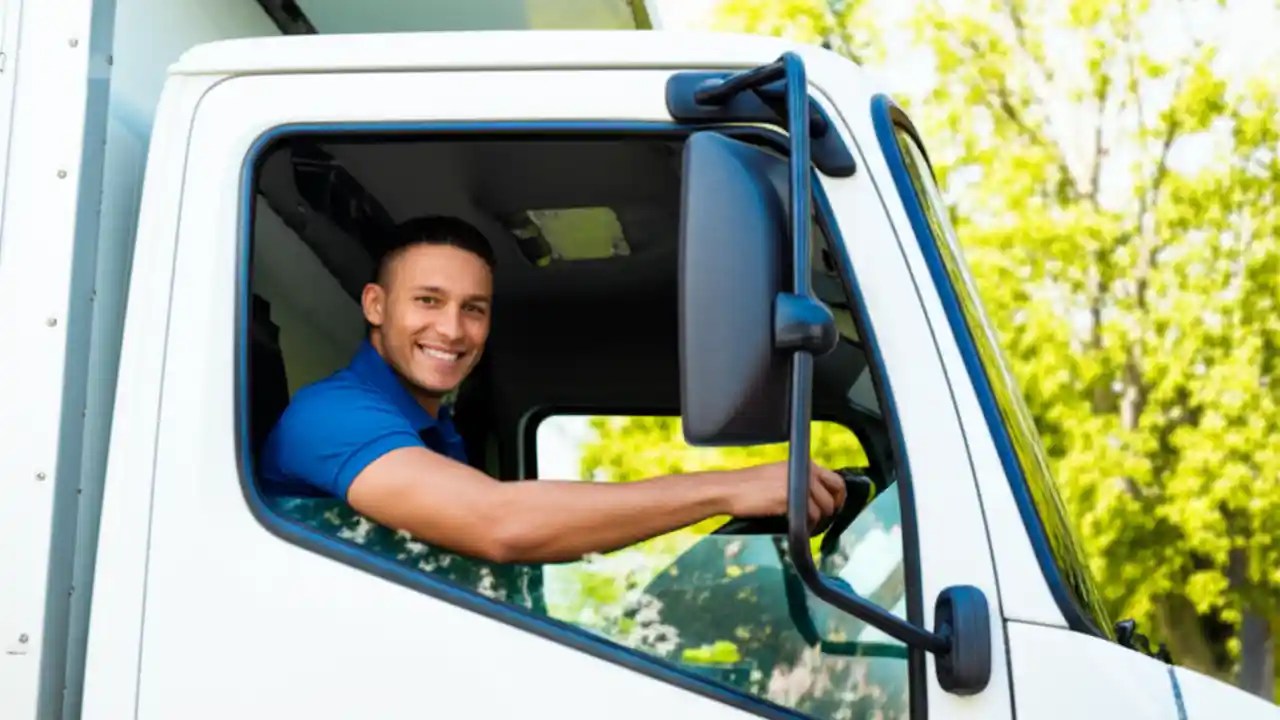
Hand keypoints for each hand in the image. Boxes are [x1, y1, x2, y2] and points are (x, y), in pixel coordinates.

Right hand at [724, 460, 846, 530]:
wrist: (729, 489)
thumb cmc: (749, 485)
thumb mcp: (779, 474)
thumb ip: (799, 479)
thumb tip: (816, 495)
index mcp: (802, 463)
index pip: (834, 479)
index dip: (839, 496)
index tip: (834, 507)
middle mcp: (804, 470)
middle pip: (835, 492)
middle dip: (834, 508)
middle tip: (826, 520)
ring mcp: (798, 484)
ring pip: (823, 507)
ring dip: (819, 520)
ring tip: (809, 526)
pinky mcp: (790, 499)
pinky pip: (810, 516)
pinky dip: (809, 525)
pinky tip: (802, 528)